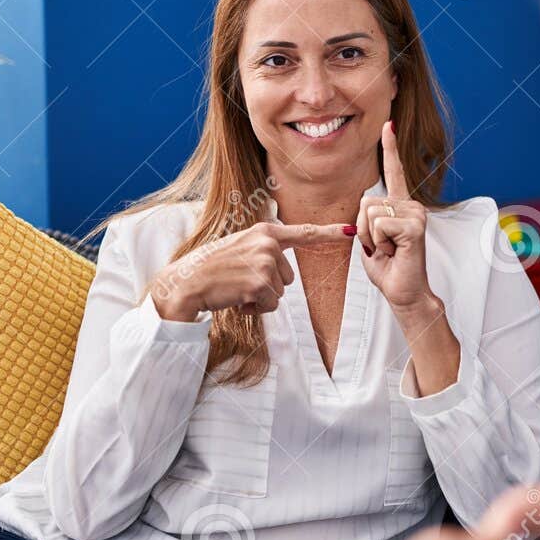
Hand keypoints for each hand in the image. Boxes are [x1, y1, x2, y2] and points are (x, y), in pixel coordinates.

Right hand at [150, 222, 353, 320]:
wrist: (187, 282)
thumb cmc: (212, 269)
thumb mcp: (240, 248)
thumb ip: (263, 250)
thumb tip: (280, 266)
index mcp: (265, 231)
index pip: (303, 233)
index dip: (330, 233)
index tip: (351, 231)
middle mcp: (268, 243)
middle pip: (288, 278)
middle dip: (267, 286)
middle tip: (241, 281)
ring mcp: (264, 262)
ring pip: (280, 293)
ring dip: (260, 298)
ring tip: (236, 288)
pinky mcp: (259, 283)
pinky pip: (270, 305)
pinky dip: (254, 308)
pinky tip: (236, 298)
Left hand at [359, 121, 434, 312]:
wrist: (403, 292)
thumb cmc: (388, 269)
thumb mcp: (370, 240)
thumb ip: (366, 221)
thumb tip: (363, 213)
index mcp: (399, 207)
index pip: (394, 172)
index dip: (390, 148)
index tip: (388, 125)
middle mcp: (410, 206)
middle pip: (366, 201)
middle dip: (364, 228)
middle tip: (381, 247)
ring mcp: (415, 214)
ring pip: (370, 213)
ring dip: (371, 237)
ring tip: (388, 250)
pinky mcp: (414, 226)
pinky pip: (379, 225)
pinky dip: (378, 242)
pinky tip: (394, 251)